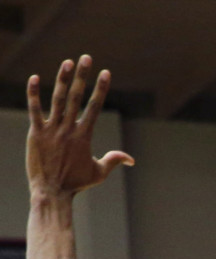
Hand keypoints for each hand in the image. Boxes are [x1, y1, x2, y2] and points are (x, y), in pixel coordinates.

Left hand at [25, 56, 133, 197]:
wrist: (52, 192)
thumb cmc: (75, 184)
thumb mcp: (98, 173)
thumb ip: (113, 161)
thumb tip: (131, 159)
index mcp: (84, 136)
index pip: (94, 107)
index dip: (101, 89)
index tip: (106, 73)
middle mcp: (69, 129)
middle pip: (77, 97)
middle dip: (83, 76)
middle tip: (86, 58)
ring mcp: (52, 130)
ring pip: (58, 99)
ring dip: (63, 79)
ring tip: (67, 62)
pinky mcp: (36, 133)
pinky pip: (35, 110)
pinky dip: (34, 94)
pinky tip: (34, 78)